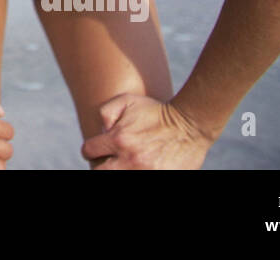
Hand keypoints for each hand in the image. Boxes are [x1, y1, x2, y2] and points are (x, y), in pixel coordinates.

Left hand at [80, 94, 213, 168]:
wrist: (190, 125)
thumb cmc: (157, 111)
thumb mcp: (128, 100)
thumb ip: (106, 112)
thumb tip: (101, 131)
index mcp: (119, 139)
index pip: (88, 151)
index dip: (90, 150)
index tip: (96, 149)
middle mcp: (129, 159)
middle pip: (99, 172)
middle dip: (100, 166)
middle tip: (107, 162)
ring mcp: (145, 172)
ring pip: (118, 176)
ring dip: (118, 170)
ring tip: (123, 164)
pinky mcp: (159, 177)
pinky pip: (138, 179)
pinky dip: (135, 173)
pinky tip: (138, 167)